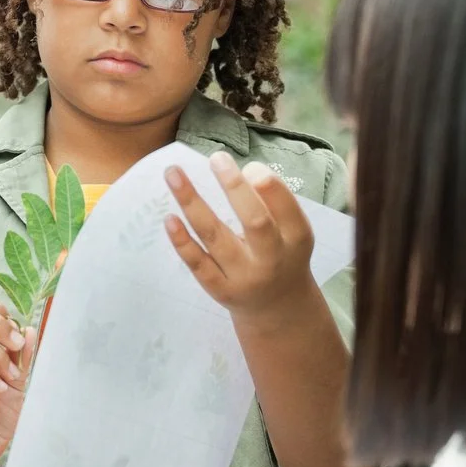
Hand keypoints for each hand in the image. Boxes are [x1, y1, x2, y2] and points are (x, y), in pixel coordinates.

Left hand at [164, 154, 322, 328]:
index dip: (269, 185)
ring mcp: (244, 277)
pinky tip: (169, 218)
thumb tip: (235, 170)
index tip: (249, 166)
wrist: (278, 308)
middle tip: (217, 158)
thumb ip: (272, 203)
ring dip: (192, 202)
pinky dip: (182, 242)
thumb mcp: (292, 231)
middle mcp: (272, 259)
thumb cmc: (282, 253)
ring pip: (215, 237)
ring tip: (173, 173)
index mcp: (296, 239)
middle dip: (235, 188)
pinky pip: (198, 264)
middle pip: (255, 222)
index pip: (286, 209)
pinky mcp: (220, 290)